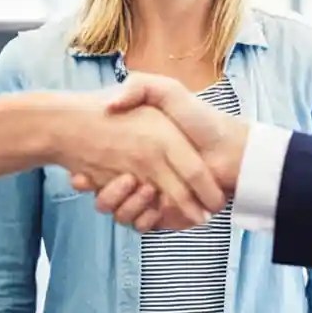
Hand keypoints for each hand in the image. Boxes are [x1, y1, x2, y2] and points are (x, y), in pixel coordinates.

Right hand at [51, 92, 224, 224]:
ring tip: (128, 183)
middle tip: (88, 179)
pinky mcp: (163, 213)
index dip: (85, 175)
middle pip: (109, 194)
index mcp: (136, 149)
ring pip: (123, 212)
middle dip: (102, 190)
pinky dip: (142, 217)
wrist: (232, 149)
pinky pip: (142, 224)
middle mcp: (140, 173)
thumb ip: (139, 88)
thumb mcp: (164, 90)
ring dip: (123, 202)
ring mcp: (151, 195)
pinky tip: (149, 205)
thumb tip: (111, 105)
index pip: (100, 166)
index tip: (80, 174)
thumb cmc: (198, 118)